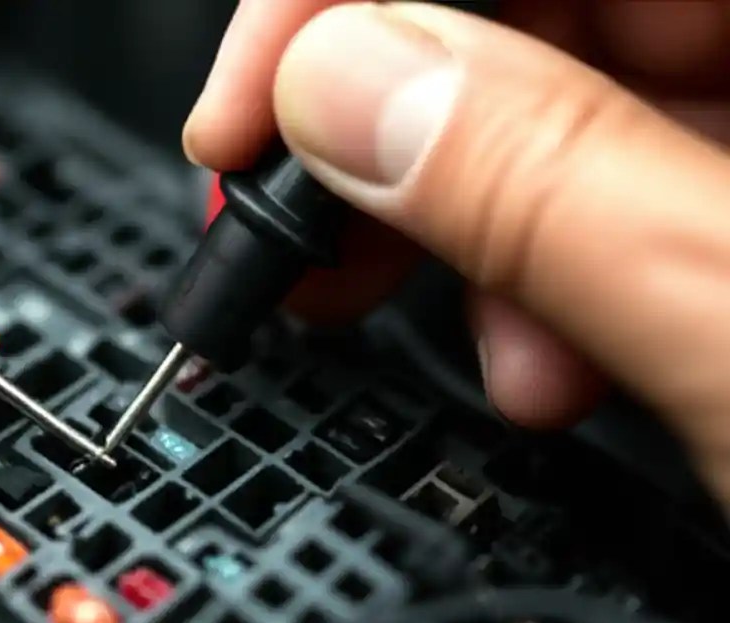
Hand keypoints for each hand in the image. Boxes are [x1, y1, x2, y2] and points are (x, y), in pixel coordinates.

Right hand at [184, 1, 729, 503]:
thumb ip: (534, 183)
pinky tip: (540, 363)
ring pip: (548, 111)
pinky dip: (532, 282)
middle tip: (298, 235)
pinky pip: (601, 197)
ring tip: (463, 340)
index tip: (245, 113)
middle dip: (388, 133)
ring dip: (462, 233)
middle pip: (516, 11)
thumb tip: (333, 90)